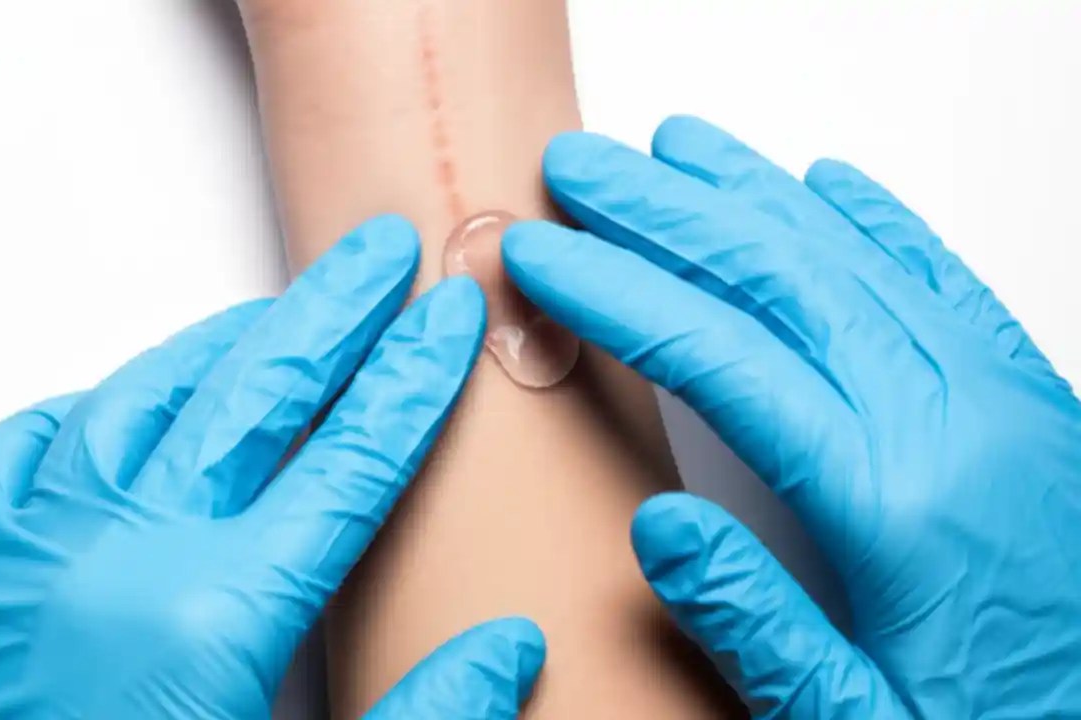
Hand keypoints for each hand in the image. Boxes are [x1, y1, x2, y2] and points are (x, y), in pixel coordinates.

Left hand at [0, 216, 544, 718]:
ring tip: (283, 309)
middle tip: (380, 250)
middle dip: (333, 310)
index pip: (350, 458)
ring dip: (226, 342)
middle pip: (258, 391)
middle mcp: (128, 550)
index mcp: (222, 609)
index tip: (447, 315)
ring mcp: (41, 541)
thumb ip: (419, 719)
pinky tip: (130, 400)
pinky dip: (94, 405)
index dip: (412, 379)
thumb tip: (507, 647)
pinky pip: (31, 440)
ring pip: (149, 393)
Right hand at [503, 117, 1080, 717]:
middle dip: (663, 213)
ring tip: (677, 148)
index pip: (719, 359)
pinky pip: (946, 284)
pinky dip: (880, 224)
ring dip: (753, 195)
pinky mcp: (1033, 404)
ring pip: (854, 260)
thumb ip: (758, 626)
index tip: (543, 253)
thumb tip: (660, 527)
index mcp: (894, 502)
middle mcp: (952, 422)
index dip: (616, 294)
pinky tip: (829, 185)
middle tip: (582, 169)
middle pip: (778, 278)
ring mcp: (1001, 400)